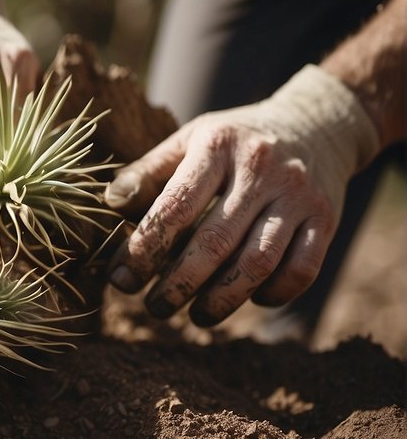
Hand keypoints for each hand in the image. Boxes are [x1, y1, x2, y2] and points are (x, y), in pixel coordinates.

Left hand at [104, 65, 380, 327]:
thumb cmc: (233, 141)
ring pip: (258, 262)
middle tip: (154, 308)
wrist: (315, 123)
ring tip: (196, 316)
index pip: (174, 207)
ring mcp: (297, 195)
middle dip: (178, 285)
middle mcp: (259, 169)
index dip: (144, 249)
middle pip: (214, 242)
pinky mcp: (325, 219)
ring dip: (222, 299)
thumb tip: (111, 206)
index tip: (122, 279)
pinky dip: (274, 293)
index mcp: (216, 146)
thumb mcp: (188, 140)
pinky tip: (251, 299)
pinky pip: (302, 270)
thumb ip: (146, 172)